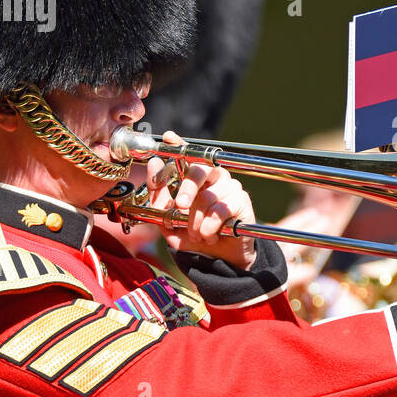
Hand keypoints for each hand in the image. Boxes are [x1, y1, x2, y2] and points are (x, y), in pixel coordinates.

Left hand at [147, 131, 257, 268]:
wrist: (220, 258)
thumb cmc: (195, 236)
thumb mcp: (169, 222)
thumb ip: (159, 199)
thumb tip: (155, 167)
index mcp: (194, 179)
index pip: (187, 155)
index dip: (179, 144)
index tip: (169, 137)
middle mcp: (213, 177)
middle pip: (199, 170)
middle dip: (187, 188)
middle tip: (180, 206)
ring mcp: (229, 186)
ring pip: (207, 197)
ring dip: (196, 221)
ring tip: (197, 234)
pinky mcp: (241, 200)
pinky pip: (221, 209)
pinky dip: (209, 226)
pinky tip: (210, 235)